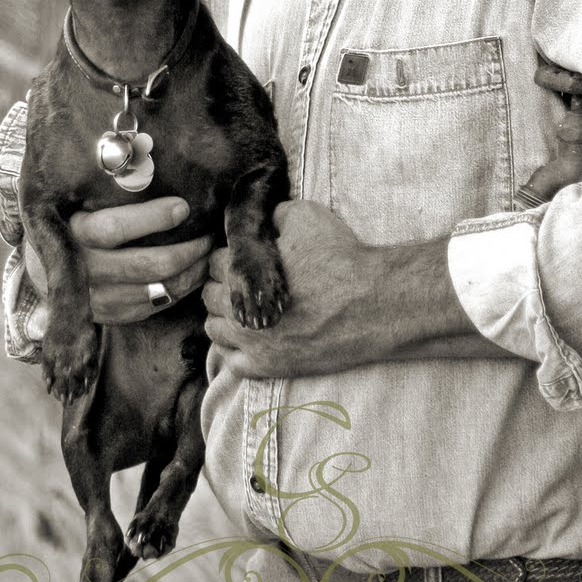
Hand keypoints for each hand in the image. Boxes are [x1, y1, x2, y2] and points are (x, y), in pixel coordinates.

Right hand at [25, 197, 210, 323]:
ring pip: (156, 289)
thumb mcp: (78, 200)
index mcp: (73, 233)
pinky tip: (195, 272)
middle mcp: (83, 270)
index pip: (114, 228)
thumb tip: (147, 151)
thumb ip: (107, 186)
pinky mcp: (110, 316)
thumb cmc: (72, 220)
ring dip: (191, 271)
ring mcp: (96, 299)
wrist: (43, 265)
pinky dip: (181, 289)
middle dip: (185, 250)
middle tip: (207, 233)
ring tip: (207, 251)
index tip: (184, 206)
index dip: (153, 218)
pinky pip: (155, 306)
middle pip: (144, 265)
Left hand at [202, 200, 483, 376]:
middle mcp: (238, 309)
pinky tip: (255, 337)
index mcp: (243, 272)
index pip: (215, 262)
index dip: (232, 257)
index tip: (247, 258)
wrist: (372, 303)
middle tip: (248, 282)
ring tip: (248, 309)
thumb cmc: (341, 258)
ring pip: (214, 329)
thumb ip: (276, 214)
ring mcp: (251, 342)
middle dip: (225, 285)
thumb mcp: (307, 216)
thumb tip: (267, 216)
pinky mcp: (267, 368)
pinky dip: (236, 349)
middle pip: (209, 295)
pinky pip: (231, 363)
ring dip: (225, 317)